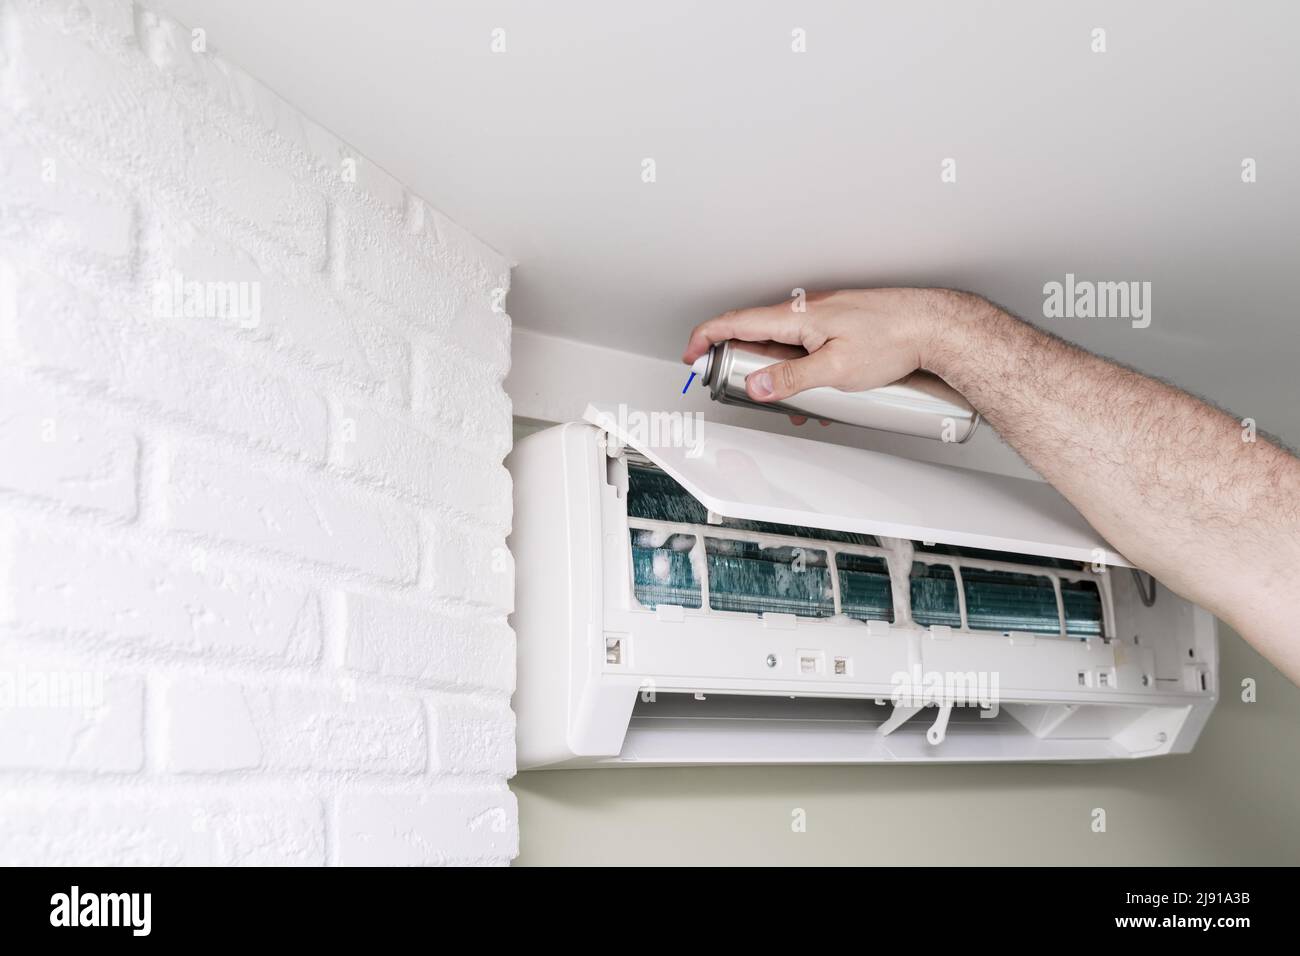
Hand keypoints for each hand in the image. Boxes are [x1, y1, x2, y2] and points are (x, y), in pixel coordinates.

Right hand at [683, 289, 955, 407]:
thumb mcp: (836, 369)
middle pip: (755, 333)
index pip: (736, 321)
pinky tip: (817, 388)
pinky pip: (805, 344)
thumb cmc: (893, 338)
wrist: (934, 325)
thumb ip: (791, 379)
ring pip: (782, 342)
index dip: (706, 338)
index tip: (691, 354)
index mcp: (797, 316)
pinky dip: (798, 365)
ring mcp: (823, 315)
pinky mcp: (839, 323)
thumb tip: (754, 386)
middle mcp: (807, 310)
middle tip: (738, 389)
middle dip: (741, 363)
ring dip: (775, 370)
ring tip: (789, 399)